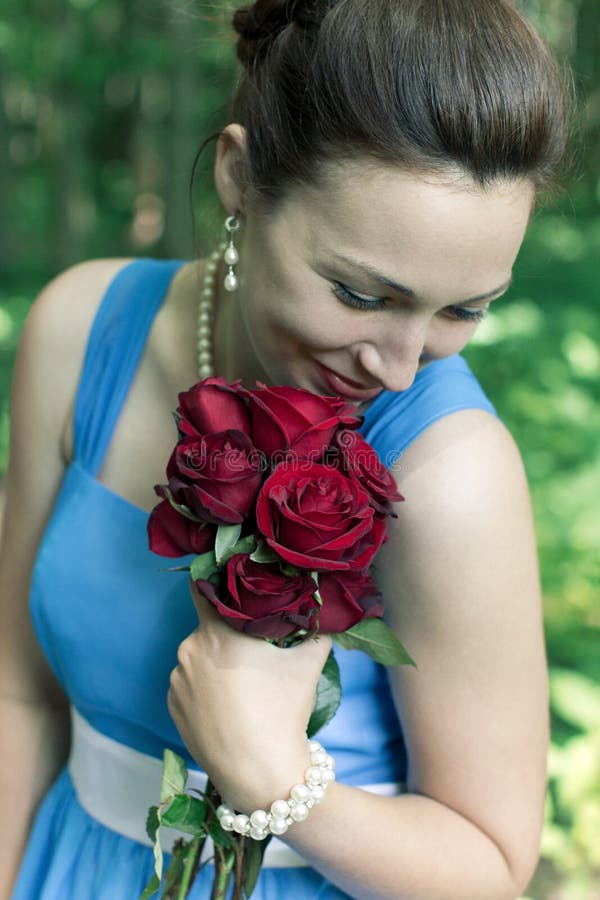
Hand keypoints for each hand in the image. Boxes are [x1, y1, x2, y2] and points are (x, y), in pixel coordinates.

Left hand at [168, 579, 331, 812]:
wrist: (260, 773)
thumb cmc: (282, 712)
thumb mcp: (307, 666)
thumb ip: (315, 632)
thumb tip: (326, 614)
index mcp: (219, 631)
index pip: (203, 586)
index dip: (217, 580)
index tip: (231, 583)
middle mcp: (190, 649)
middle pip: (208, 627)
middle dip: (228, 632)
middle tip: (253, 647)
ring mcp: (178, 679)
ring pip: (198, 657)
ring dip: (214, 661)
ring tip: (242, 684)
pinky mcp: (173, 705)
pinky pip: (188, 684)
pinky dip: (203, 687)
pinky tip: (227, 704)